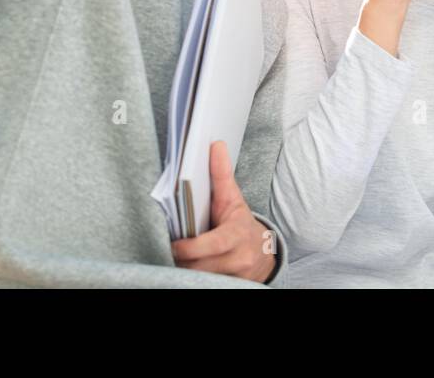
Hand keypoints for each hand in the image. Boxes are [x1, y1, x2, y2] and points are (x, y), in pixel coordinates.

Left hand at [170, 140, 277, 281]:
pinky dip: (192, 278)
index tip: (175, 244)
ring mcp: (235, 277)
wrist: (262, 254)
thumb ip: (221, 175)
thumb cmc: (240, 224)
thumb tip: (215, 144)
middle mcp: (240, 259)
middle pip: (200, 265)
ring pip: (199, 277)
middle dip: (183, 259)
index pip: (215, 244)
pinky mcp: (229, 288)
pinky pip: (203, 285)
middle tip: (170, 250)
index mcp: (238, 234)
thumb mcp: (233, 199)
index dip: (192, 247)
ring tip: (177, 258)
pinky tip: (187, 268)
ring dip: (185, 269)